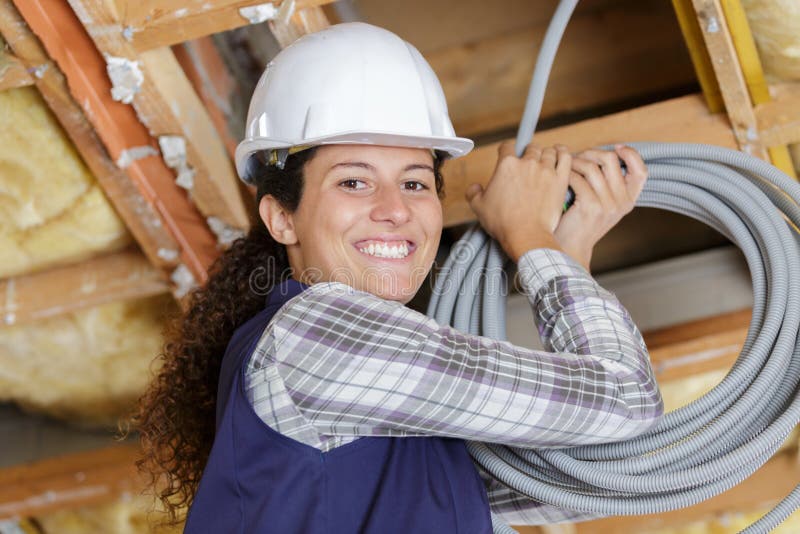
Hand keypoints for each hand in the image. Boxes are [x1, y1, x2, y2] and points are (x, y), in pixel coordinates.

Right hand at [465, 141, 571, 260]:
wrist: (526, 235)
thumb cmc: (503, 222)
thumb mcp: (478, 207)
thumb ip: (473, 192)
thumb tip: (475, 187)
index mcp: (506, 165)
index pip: (507, 146)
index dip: (507, 150)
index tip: (508, 154)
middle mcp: (527, 163)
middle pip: (530, 148)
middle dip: (527, 153)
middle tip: (526, 166)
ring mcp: (546, 170)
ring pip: (548, 151)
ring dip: (545, 155)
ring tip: (543, 163)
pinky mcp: (560, 180)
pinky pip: (565, 157)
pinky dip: (563, 152)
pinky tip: (560, 153)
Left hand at [553, 144, 647, 270]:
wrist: (571, 249)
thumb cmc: (582, 223)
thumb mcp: (604, 205)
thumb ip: (609, 185)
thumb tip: (603, 154)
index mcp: (629, 200)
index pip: (641, 171)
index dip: (631, 154)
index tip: (617, 148)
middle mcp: (622, 202)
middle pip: (612, 160)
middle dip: (592, 153)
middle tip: (578, 157)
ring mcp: (608, 205)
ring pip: (592, 167)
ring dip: (576, 162)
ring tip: (566, 166)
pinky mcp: (591, 207)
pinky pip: (578, 178)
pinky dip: (568, 174)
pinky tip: (562, 178)